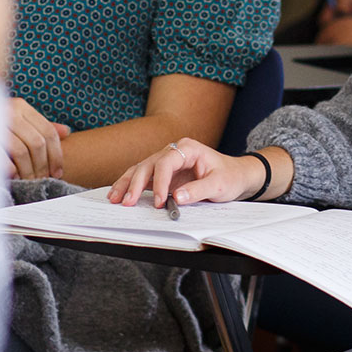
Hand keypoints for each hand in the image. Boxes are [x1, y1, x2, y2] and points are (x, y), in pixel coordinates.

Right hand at [6, 97, 70, 179]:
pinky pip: (0, 156)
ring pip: (21, 151)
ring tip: (29, 181)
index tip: (57, 172)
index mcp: (20, 106)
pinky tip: (12, 176)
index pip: (48, 132)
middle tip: (42, 180)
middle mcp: (8, 111)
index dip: (56, 155)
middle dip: (42, 166)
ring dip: (28, 171)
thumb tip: (66, 132)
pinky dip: (9, 169)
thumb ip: (39, 125)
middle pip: (37, 143)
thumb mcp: (17, 117)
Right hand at [106, 138, 266, 209]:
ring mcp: (166, 162)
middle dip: (135, 184)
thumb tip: (176, 197)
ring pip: (140, 169)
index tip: (159, 201)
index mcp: (188, 148)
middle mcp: (174, 151)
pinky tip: (119, 194)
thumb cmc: (230, 177)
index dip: (160, 182)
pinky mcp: (163, 173)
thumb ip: (198, 190)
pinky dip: (131, 186)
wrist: (236, 175)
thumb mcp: (220, 185)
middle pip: (148, 164)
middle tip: (128, 202)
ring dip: (127, 184)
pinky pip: (143, 177)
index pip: (166, 163)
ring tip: (115, 198)